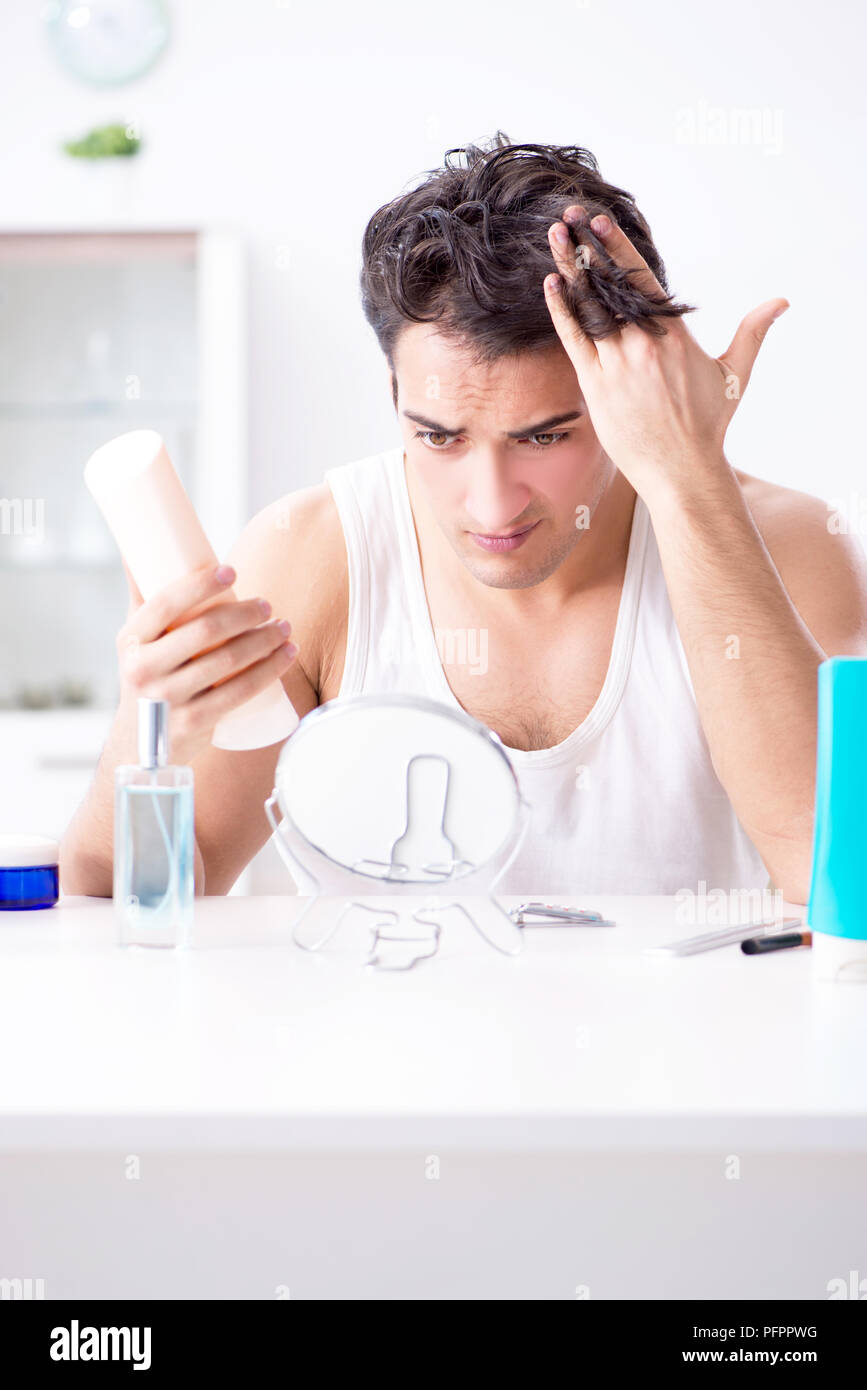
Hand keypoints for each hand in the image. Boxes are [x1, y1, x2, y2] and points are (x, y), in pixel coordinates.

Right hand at [115, 561, 297, 763]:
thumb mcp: (134, 640)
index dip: (200, 584)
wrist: (140, 743)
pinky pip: (240, 692)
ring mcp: (169, 699)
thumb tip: (137, 546)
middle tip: (268, 604)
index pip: (165, 603)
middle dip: (245, 613)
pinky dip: (270, 670)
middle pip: (205, 631)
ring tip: (284, 626)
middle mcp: (144, 669)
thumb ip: (141, 595)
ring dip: (265, 639)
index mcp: (129, 640)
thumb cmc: (146, 674)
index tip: (232, 571)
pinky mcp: (195, 723)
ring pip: (228, 661)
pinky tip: (287, 655)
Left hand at [543, 204, 788, 502]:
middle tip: (566, 220)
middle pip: (609, 287)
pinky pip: (574, 341)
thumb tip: (781, 302)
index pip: (641, 280)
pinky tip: (551, 286)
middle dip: (585, 250)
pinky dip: (562, 312)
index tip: (599, 223)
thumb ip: (752, 332)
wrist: (681, 470)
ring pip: (588, 308)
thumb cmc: (707, 425)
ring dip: (569, 272)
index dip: (617, 248)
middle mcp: (643, 344)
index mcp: (673, 335)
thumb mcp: (734, 374)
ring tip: (554, 240)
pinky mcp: (596, 386)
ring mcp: (617, 364)